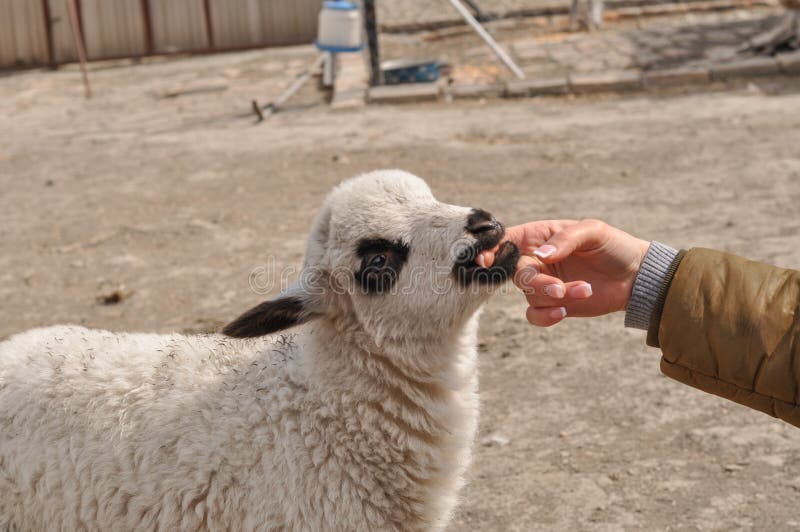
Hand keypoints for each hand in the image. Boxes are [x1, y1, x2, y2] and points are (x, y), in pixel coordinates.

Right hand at [479, 219, 649, 326]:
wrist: (637, 276)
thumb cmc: (614, 245)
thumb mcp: (593, 231)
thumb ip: (565, 239)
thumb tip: (540, 256)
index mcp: (539, 236)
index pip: (505, 241)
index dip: (491, 250)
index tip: (486, 261)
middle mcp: (535, 260)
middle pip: (514, 273)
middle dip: (535, 283)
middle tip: (558, 289)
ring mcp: (543, 283)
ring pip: (529, 295)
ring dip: (554, 297)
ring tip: (584, 290)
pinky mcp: (553, 304)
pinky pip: (535, 315)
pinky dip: (546, 316)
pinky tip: (565, 311)